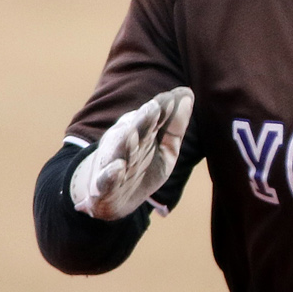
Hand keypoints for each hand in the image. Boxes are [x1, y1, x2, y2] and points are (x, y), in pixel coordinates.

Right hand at [70, 87, 193, 219]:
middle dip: (143, 119)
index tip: (176, 97)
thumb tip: (189, 94)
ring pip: (119, 151)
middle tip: (154, 107)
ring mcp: (113, 163)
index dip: (163, 108)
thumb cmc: (141, 168)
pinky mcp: (103, 185)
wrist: (108, 198)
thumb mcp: (165, 149)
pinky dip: (110, 174)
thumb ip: (175, 126)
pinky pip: (106, 179)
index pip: (153, 118)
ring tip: (132, 134)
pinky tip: (118, 168)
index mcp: (141, 133)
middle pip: (135, 130)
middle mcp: (126, 144)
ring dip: (126, 143)